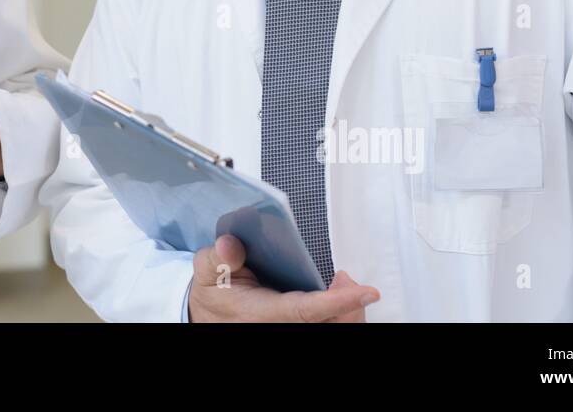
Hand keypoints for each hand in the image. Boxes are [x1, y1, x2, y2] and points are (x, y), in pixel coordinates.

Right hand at [187, 234, 378, 321]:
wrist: (206, 316)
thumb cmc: (212, 293)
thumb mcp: (207, 271)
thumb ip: (218, 257)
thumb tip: (231, 244)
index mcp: (260, 314)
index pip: (304, 311)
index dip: (337, 302)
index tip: (366, 291)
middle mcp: (279, 327)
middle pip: (329, 325)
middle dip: (350, 306)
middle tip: (347, 279)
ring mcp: (289, 328)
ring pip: (332, 326)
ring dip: (348, 309)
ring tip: (344, 283)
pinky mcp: (296, 325)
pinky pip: (326, 324)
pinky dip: (340, 311)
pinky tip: (339, 294)